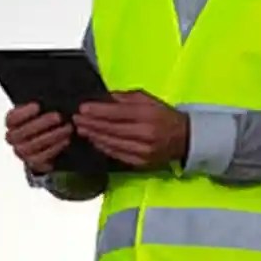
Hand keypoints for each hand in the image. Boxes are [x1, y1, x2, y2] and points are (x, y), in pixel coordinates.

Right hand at [6, 102, 72, 173]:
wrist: (46, 144)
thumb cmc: (44, 123)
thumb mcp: (42, 111)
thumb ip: (44, 105)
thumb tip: (52, 99)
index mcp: (12, 123)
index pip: (11, 119)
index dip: (23, 113)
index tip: (37, 106)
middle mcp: (13, 138)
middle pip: (22, 132)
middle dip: (42, 123)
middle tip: (58, 117)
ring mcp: (21, 151)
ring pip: (31, 146)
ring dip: (51, 136)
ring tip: (67, 128)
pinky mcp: (32, 162)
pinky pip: (41, 157)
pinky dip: (54, 148)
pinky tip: (65, 140)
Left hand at [73, 91, 188, 169]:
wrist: (185, 138)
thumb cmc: (165, 116)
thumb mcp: (149, 100)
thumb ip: (127, 98)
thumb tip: (105, 98)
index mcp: (147, 115)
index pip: (116, 113)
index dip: (97, 111)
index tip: (82, 108)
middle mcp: (145, 134)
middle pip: (111, 129)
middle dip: (91, 124)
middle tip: (76, 119)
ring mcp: (143, 151)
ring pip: (112, 143)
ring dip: (94, 136)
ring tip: (82, 129)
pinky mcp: (141, 162)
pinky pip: (117, 155)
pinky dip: (104, 147)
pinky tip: (95, 141)